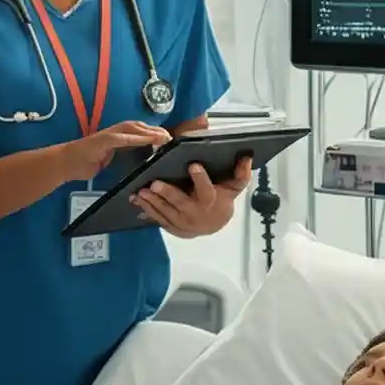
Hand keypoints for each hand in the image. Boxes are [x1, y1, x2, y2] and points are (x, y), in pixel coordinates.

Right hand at [61, 121, 171, 181]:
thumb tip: (134, 162)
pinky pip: (123, 138)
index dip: (152, 133)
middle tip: (171, 137)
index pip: (137, 131)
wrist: (65, 163)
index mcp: (115, 138)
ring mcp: (108, 135)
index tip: (167, 139)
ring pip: (133, 129)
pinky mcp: (102, 141)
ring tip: (164, 137)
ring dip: (149, 132)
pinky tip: (148, 140)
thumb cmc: (83, 163)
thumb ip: (119, 157)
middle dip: (155, 130)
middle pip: (138, 127)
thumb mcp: (106, 160)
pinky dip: (137, 138)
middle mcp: (113, 133)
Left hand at [131, 157, 253, 237]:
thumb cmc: (221, 200)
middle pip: (181, 204)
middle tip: (155, 183)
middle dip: (168, 194)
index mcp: (211, 201)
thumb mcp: (233, 188)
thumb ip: (240, 174)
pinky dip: (146, 208)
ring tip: (142, 190)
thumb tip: (247, 157)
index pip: (207, 190)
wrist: (212, 225)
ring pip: (166, 212)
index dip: (201, 179)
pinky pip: (157, 218)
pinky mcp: (171, 226)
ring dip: (153, 201)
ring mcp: (182, 222)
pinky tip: (136, 198)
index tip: (193, 165)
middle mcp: (196, 213)